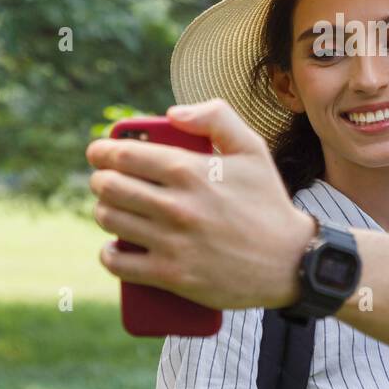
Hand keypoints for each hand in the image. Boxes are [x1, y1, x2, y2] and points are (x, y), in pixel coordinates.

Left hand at [86, 98, 315, 309]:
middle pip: (109, 187)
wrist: (289, 261)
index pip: (124, 155)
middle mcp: (176, 206)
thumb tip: (172, 113)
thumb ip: (216, 116)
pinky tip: (114, 246)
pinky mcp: (171, 276)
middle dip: (100, 180)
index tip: (99, 152)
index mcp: (190, 171)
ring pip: (109, 221)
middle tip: (105, 181)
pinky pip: (118, 262)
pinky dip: (108, 253)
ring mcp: (172, 243)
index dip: (103, 150)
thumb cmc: (267, 201)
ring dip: (103, 211)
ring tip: (112, 209)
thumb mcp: (252, 149)